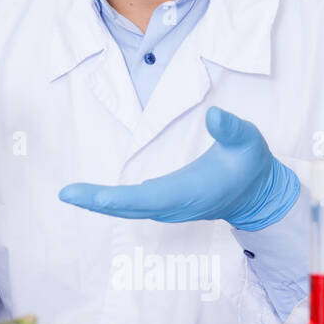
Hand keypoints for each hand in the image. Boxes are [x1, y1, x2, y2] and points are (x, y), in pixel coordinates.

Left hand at [58, 106, 299, 230]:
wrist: (256, 193)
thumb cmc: (249, 163)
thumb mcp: (248, 141)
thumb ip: (232, 129)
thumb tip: (214, 115)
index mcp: (190, 192)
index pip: (149, 199)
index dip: (120, 199)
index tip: (95, 198)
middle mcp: (174, 205)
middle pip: (130, 208)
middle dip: (97, 201)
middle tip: (66, 194)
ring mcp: (167, 207)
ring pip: (128, 209)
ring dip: (98, 202)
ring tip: (70, 194)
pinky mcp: (163, 204)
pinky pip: (132, 206)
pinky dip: (110, 202)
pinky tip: (91, 197)